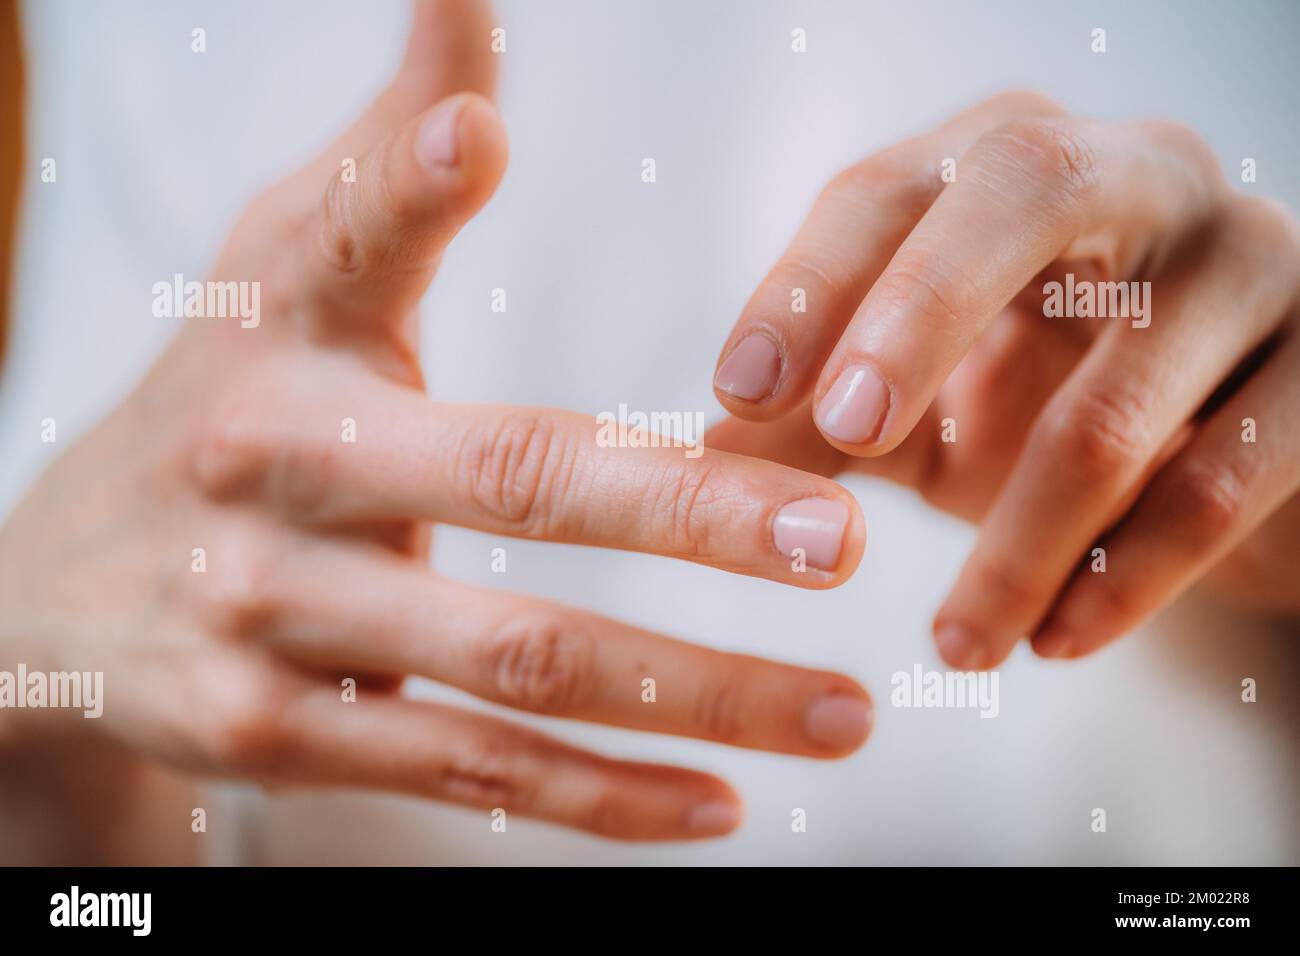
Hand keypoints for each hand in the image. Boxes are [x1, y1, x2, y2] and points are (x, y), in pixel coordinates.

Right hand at [0, 0, 872, 849]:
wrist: (57, 590)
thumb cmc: (228, 401)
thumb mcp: (282, 276)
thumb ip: (392, 168)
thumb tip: (462, 0)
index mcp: (281, 330)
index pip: (348, 237)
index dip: (410, 184)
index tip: (479, 132)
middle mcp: (269, 466)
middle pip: (509, 483)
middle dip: (690, 516)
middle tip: (843, 540)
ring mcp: (268, 614)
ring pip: (516, 661)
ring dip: (696, 693)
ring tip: (842, 713)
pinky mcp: (277, 732)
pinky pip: (472, 771)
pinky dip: (603, 798)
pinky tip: (718, 807)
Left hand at [708, 91, 1299, 667]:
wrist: (1219, 453)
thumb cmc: (1044, 401)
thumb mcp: (919, 405)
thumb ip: (813, 417)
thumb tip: (690, 457)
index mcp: (1010, 166)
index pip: (890, 187)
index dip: (809, 285)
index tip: (737, 396)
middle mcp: (1137, 172)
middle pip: (1022, 189)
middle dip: (918, 314)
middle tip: (850, 433)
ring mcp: (1247, 259)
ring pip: (1116, 396)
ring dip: (1014, 547)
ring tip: (953, 646)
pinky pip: (1220, 483)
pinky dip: (1123, 581)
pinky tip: (1056, 642)